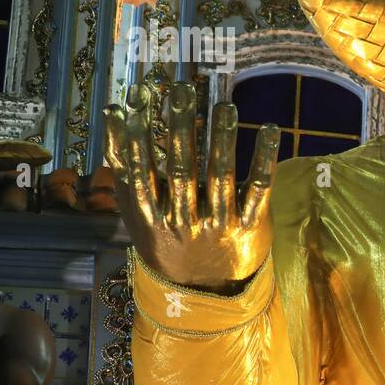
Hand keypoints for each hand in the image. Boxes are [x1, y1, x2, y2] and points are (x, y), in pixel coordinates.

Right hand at [103, 82, 279, 293]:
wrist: (207, 294)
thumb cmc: (169, 241)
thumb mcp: (139, 214)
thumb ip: (124, 170)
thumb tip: (113, 116)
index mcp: (152, 218)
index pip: (141, 174)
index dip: (138, 139)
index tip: (140, 101)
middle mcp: (184, 222)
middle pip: (182, 170)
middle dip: (181, 128)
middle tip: (183, 90)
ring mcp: (219, 224)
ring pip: (221, 176)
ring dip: (222, 138)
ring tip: (225, 105)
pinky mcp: (252, 226)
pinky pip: (260, 188)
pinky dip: (265, 157)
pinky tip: (271, 128)